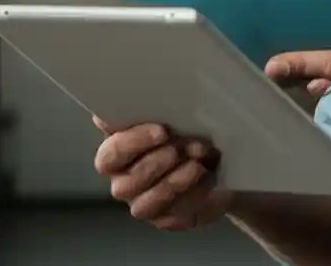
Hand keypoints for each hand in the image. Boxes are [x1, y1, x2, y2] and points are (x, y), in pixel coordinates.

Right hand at [92, 116, 233, 230]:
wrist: (221, 160)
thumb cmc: (187, 132)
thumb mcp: (173, 116)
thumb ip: (147, 112)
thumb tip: (111, 114)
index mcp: (118, 153)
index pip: (110, 156)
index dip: (133, 144)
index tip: (162, 131)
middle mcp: (125, 182)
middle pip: (124, 185)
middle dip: (155, 165)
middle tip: (180, 149)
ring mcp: (144, 204)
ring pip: (144, 205)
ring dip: (173, 183)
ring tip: (197, 165)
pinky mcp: (167, 219)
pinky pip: (174, 215)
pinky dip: (192, 196)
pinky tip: (207, 180)